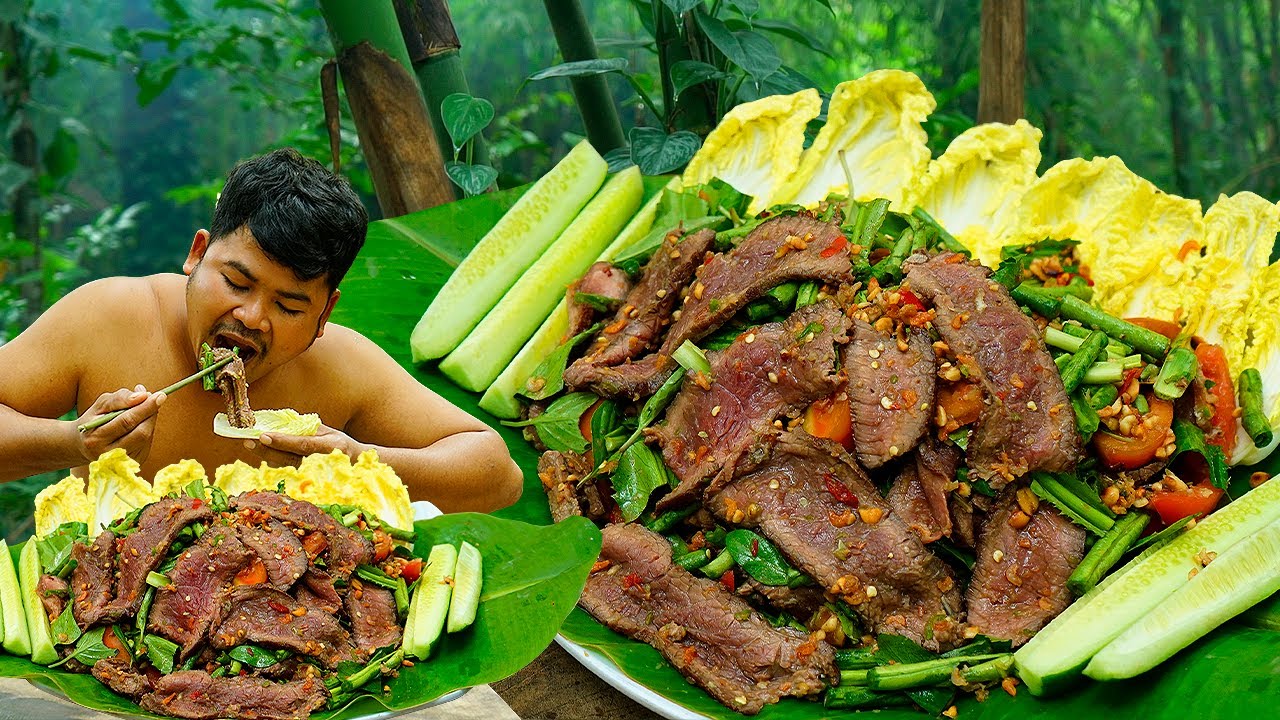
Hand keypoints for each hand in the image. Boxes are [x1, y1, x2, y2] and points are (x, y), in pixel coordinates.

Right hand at [75, 385, 166, 462]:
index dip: (145, 407)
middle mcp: (107, 455)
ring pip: (146, 438)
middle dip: (151, 413)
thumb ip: (120, 398)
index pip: (126, 421)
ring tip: (146, 408)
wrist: (83, 446)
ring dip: (151, 420)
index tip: (160, 395)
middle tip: (158, 397)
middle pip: (140, 432)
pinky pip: (147, 444)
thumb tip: (143, 395)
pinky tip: (141, 422)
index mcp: (95, 439)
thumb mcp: (100, 405)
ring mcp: (121, 462)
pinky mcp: (132, 463)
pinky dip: (147, 429)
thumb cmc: (93, 420)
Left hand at [243, 424, 368, 465]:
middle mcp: (322, 463)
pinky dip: (273, 462)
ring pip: (285, 466)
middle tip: (248, 440)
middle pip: (289, 458)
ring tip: (250, 444)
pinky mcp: (309, 482)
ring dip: (265, 455)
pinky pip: (287, 471)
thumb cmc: (341, 445)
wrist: (356, 466)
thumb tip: (281, 425)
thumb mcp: (329, 433)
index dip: (282, 441)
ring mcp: (315, 475)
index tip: (263, 436)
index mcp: (331, 447)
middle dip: (266, 449)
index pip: (302, 445)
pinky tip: (262, 453)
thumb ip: (308, 430)